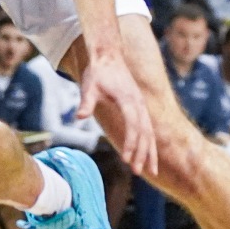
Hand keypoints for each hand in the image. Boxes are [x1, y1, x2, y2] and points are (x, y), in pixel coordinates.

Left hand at [75, 48, 156, 176]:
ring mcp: (142, 106)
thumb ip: (86, 102)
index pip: (133, 125)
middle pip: (145, 132)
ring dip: (150, 152)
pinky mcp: (141, 107)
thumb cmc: (98, 72)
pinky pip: (149, 129)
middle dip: (142, 153)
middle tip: (137, 172)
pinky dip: (150, 144)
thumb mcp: (89, 86)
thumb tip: (78, 117)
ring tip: (151, 172)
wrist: (109, 56)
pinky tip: (150, 157)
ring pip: (150, 132)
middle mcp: (139, 103)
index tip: (126, 159)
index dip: (130, 143)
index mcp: (128, 99)